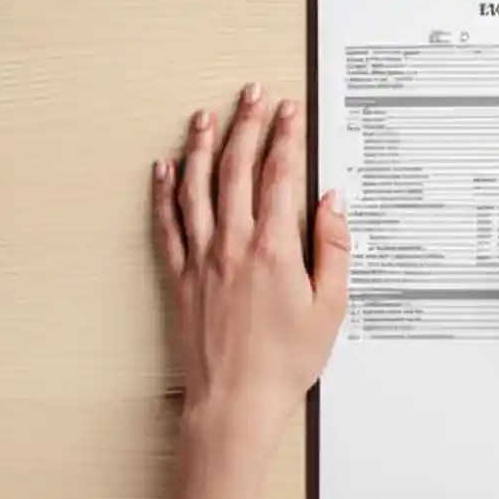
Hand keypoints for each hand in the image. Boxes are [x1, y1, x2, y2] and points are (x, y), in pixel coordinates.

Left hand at [151, 83, 350, 453]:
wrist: (235, 402)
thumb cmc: (286, 362)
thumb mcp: (332, 307)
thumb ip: (333, 248)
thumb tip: (331, 203)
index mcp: (274, 249)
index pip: (279, 177)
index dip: (285, 138)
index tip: (289, 112)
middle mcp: (232, 245)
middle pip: (236, 169)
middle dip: (246, 125)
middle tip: (251, 96)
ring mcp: (200, 259)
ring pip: (197, 187)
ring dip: (202, 147)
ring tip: (206, 117)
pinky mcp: (179, 278)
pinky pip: (167, 224)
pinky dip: (165, 192)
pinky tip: (166, 169)